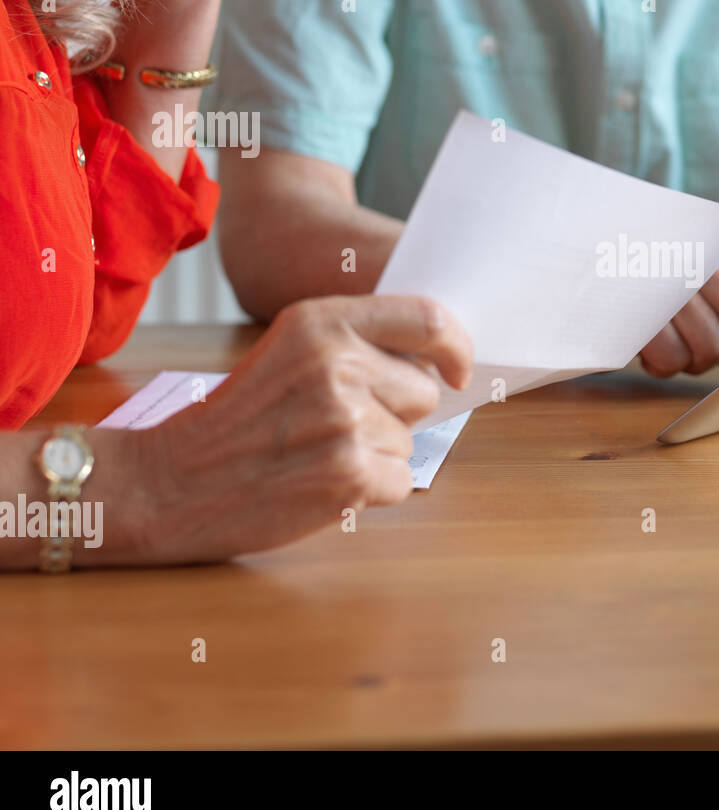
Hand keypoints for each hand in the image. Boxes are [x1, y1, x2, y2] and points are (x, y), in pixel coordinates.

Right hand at [124, 296, 471, 564]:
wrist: (169, 481)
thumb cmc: (238, 420)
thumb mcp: (290, 351)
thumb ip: (356, 344)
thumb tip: (439, 363)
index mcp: (322, 320)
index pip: (428, 318)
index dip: (455, 346)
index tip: (458, 370)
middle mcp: (338, 362)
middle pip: (424, 391)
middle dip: (394, 414)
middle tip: (333, 426)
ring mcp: (345, 418)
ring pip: (409, 441)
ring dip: (375, 454)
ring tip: (315, 454)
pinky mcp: (350, 472)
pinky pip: (399, 480)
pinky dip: (369, 491)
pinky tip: (320, 483)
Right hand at [640, 242, 718, 376]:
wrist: (576, 235)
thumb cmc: (644, 251)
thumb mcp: (695, 250)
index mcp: (717, 240)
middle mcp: (696, 258)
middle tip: (710, 348)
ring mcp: (666, 285)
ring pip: (712, 348)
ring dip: (696, 359)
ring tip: (672, 344)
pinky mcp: (637, 314)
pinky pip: (671, 361)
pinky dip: (663, 365)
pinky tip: (648, 348)